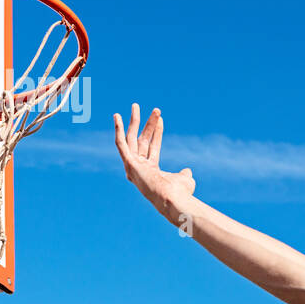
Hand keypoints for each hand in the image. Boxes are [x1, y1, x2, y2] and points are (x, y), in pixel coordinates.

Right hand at [113, 103, 196, 219]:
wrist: (173, 198)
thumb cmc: (180, 193)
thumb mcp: (184, 179)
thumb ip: (184, 174)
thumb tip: (187, 171)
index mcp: (150, 171)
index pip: (152, 146)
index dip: (156, 131)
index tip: (160, 119)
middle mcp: (139, 168)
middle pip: (142, 140)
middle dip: (146, 124)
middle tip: (152, 109)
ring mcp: (132, 166)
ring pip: (131, 139)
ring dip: (133, 121)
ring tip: (135, 105)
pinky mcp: (128, 163)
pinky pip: (121, 144)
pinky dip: (118, 130)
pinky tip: (117, 117)